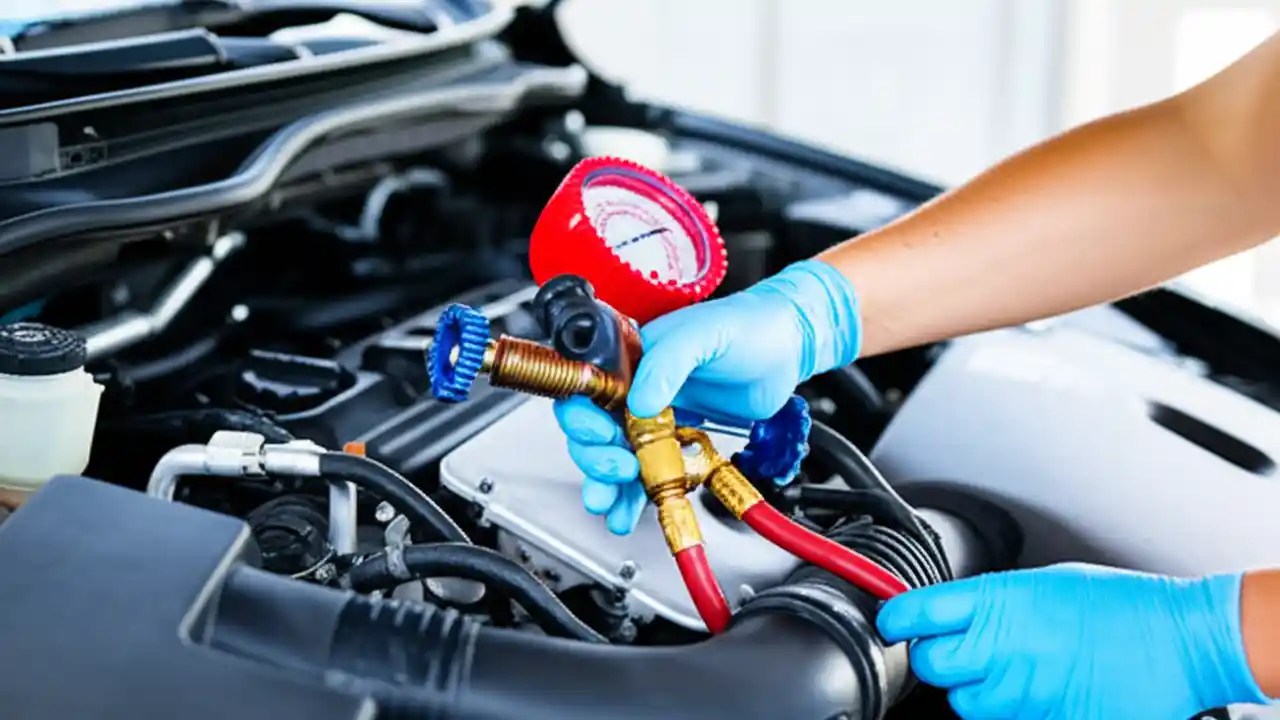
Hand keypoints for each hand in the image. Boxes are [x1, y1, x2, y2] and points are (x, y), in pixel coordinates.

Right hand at [553, 260, 860, 533]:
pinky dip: (639, 493)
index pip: (587, 388)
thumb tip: (639, 401)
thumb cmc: (747, 326)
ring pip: (617, 456)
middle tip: (618, 470)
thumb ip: (667, 363)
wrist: (789, 347)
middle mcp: (636, 386)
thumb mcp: (702, 335)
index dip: (584, 416)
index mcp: (631, 356)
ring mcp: (656, 415)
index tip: (601, 435)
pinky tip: (631, 511)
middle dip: (596, 457)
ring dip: (609, 485)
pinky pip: (651, 469)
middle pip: (594, 430)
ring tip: (613, 506)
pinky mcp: (679, 438)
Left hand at [876, 564, 1267, 719]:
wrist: (1178, 640)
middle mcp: (1003, 648)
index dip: (895, 618)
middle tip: (958, 648)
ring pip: (963, 702)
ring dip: (975, 689)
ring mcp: (1023, 692)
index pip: (914, 612)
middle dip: (936, 657)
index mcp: (998, 601)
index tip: (892, 620)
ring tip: (1011, 671)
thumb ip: (988, 602)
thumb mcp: (1042, 583)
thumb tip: (948, 613)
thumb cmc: (1119, 605)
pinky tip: (1036, 692)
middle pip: (930, 664)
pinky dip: (1011, 710)